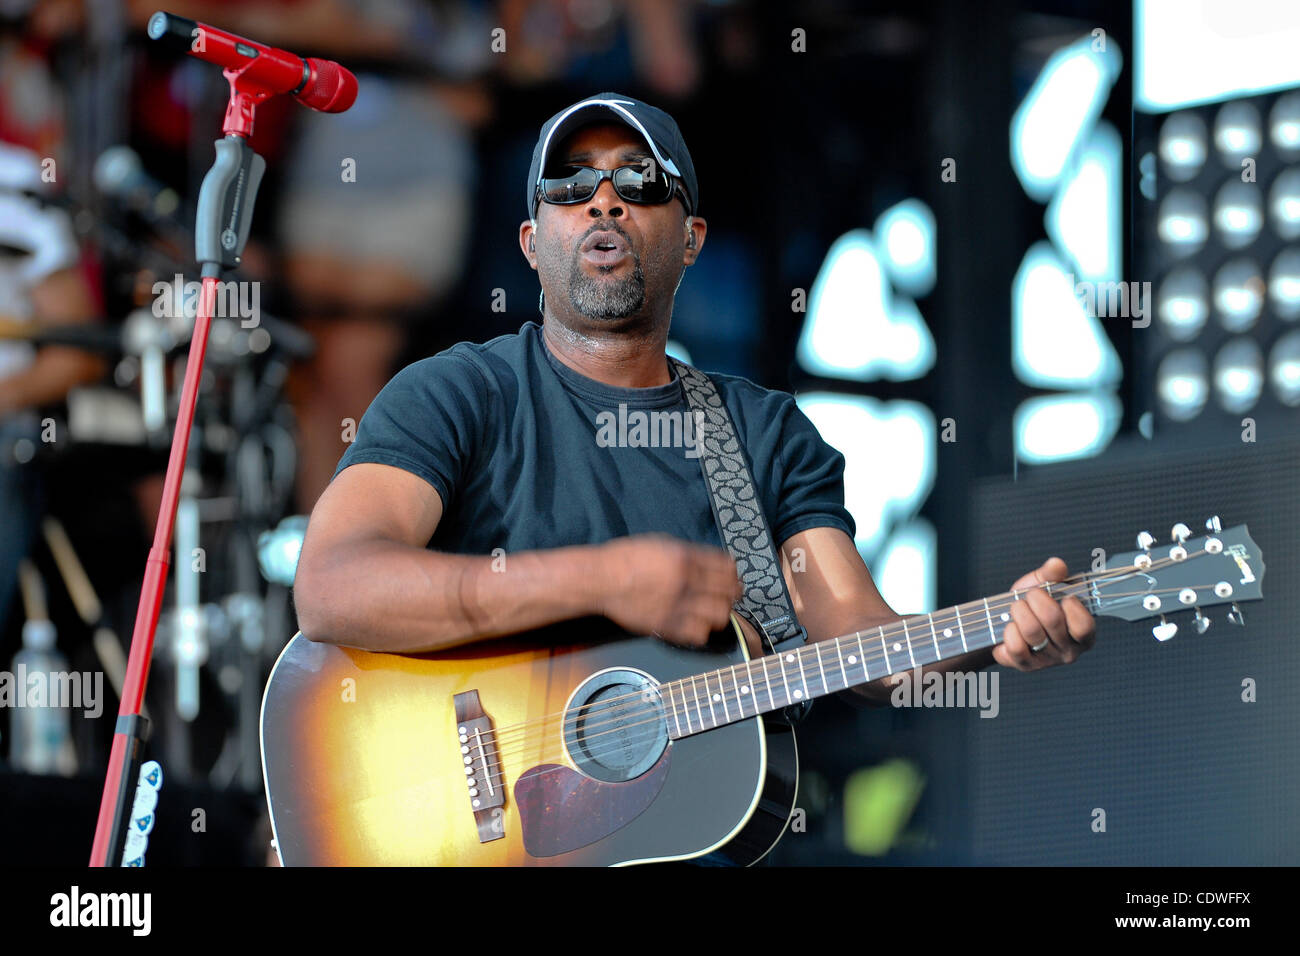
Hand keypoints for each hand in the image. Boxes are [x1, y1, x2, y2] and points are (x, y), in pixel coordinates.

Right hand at [595, 534, 742, 647]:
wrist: (602, 580)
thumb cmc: (626, 558)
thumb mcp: (662, 543)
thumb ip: (689, 553)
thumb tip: (710, 562)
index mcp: (685, 558)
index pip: (727, 567)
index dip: (733, 572)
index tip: (731, 575)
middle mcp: (686, 582)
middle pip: (729, 592)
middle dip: (732, 592)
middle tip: (729, 594)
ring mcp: (677, 606)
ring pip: (719, 615)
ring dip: (720, 611)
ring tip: (713, 609)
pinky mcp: (667, 626)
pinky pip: (699, 634)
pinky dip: (702, 629)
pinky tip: (696, 622)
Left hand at [993, 557, 1095, 670]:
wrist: (1005, 622)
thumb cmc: (1032, 605)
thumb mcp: (1044, 585)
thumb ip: (1053, 574)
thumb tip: (1056, 564)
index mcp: (1083, 633)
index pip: (1084, 625)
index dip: (1069, 605)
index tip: (1061, 596)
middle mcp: (1070, 652)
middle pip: (1053, 620)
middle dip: (1036, 599)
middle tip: (1031, 595)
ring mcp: (1048, 661)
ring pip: (1032, 632)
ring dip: (1019, 612)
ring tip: (1017, 608)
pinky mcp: (1026, 666)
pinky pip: (1016, 647)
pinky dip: (1008, 631)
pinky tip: (1010, 627)